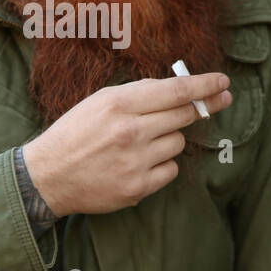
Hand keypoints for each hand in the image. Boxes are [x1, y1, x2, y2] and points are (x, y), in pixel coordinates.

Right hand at [22, 72, 232, 217]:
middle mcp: (130, 131)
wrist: (48, 175)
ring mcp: (135, 161)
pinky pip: (170, 170)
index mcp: (118, 104)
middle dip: (205, 106)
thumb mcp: (99, 101)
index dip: (204, 85)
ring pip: (178, 143)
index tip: (223, 82)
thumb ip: (138, 94)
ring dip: (170, 138)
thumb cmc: (75, 133)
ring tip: (145, 142)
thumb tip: (177, 87)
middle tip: (220, 100)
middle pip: (184, 115)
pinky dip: (162, 164)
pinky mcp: (137, 187)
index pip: (175, 91)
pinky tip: (141, 162)